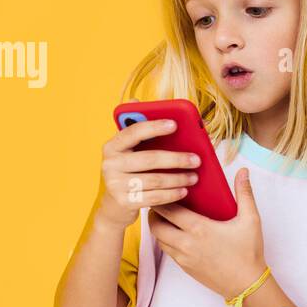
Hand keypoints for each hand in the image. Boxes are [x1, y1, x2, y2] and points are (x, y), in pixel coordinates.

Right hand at [95, 98, 201, 229]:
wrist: (114, 205)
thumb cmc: (128, 171)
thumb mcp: (129, 151)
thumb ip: (136, 129)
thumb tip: (136, 100)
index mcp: (112, 146)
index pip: (133, 132)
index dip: (154, 126)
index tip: (175, 123)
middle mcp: (110, 163)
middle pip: (149, 159)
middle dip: (177, 159)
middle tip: (197, 160)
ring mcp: (115, 184)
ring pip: (155, 180)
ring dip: (178, 178)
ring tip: (194, 177)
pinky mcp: (124, 202)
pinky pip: (154, 197)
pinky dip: (172, 194)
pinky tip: (184, 190)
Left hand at [148, 166, 266, 300]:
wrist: (246, 285)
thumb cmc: (248, 253)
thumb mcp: (250, 220)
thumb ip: (245, 193)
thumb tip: (243, 172)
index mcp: (199, 229)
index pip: (168, 210)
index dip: (162, 198)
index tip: (163, 189)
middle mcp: (186, 243)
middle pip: (155, 225)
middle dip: (154, 212)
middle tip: (160, 201)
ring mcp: (183, 257)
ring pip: (158, 239)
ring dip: (158, 227)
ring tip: (165, 216)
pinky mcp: (185, 267)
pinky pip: (167, 251)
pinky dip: (166, 240)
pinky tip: (175, 233)